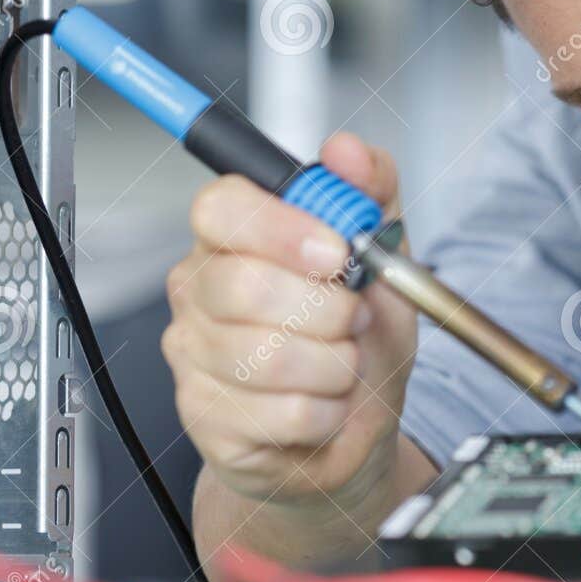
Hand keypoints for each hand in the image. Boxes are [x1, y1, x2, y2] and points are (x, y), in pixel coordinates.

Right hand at [163, 132, 417, 506]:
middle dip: (328, 309)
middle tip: (353, 319)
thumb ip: (372, 196)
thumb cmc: (360, 341)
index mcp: (235, 239)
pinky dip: (329, 411)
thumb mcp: (386, 261)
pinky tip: (327, 405)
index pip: (221, 207)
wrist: (355, 430)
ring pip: (267, 354)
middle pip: (242, 285)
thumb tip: (347, 150)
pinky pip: (283, 412)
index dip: (281, 227)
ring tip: (344, 364)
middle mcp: (201, 291)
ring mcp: (195, 355)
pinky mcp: (206, 418)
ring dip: (336, 364)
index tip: (336, 253)